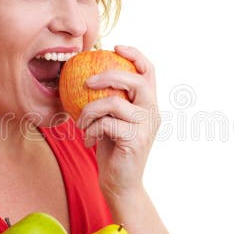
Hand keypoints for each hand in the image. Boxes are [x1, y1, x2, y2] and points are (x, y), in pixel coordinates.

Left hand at [77, 45, 159, 199]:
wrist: (120, 185)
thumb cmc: (113, 152)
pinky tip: (87, 140)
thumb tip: (87, 77)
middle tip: (87, 82)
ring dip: (90, 111)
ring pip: (114, 103)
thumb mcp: (112, 122)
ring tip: (81, 123)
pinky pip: (106, 124)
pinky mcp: (135, 140)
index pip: (149, 71)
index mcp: (149, 105)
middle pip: (136, 81)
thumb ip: (110, 102)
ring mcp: (146, 127)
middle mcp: (152, 113)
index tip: (116, 47)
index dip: (135, 54)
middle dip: (109, 76)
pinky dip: (91, 129)